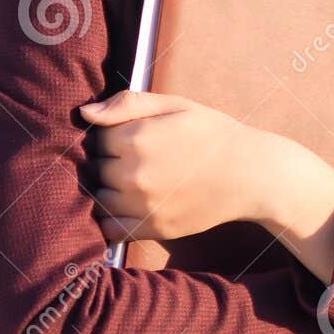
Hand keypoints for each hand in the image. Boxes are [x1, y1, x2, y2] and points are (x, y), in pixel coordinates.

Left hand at [79, 90, 276, 243]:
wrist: (249, 173)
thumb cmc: (211, 132)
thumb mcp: (173, 105)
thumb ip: (127, 104)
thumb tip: (84, 114)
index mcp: (136, 138)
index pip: (97, 136)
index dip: (110, 134)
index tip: (129, 135)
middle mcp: (134, 174)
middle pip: (96, 168)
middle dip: (108, 161)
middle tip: (135, 157)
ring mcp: (142, 205)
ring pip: (99, 198)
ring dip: (108, 189)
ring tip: (134, 180)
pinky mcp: (153, 229)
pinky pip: (110, 229)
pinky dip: (110, 219)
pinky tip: (125, 207)